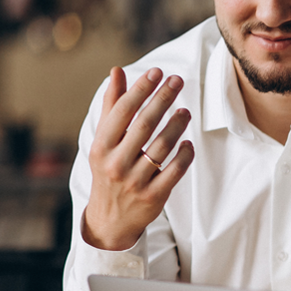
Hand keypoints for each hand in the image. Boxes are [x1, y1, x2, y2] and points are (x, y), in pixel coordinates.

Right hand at [82, 67, 194, 250]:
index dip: (141, 89)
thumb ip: (113, 106)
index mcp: (101, 147)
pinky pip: (175, 170)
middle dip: (162, 99)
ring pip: (162, 147)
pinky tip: (189, 142)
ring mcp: (135, 181)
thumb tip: (117, 71)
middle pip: (144, 125)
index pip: (122, 111)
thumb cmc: (109, 170)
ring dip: (177, 124)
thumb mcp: (104, 141)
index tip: (157, 72)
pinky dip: (184, 154)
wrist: (110, 219)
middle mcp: (116, 163)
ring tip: (185, 111)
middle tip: (178, 80)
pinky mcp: (154, 196)